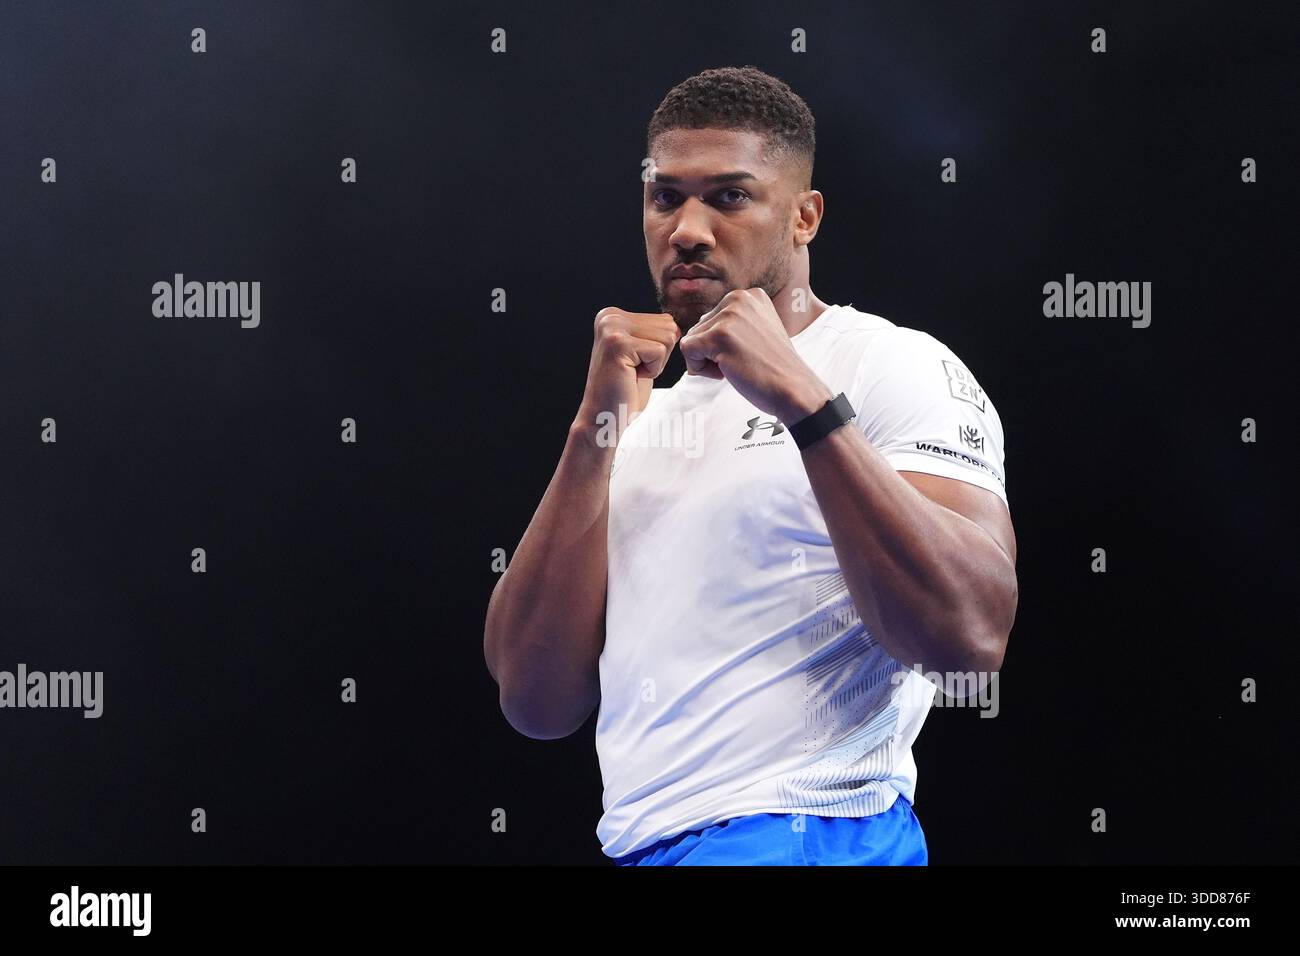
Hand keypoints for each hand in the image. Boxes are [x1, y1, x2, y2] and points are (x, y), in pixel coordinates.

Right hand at [573, 306, 679, 433]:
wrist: (604, 417)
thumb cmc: (626, 390)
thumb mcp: (642, 352)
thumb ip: (655, 332)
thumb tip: (678, 323)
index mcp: (613, 314)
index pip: (666, 321)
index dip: (659, 349)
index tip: (635, 363)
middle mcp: (610, 316)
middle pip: (668, 327)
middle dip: (659, 355)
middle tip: (634, 371)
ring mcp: (612, 328)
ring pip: (667, 338)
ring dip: (656, 363)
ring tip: (632, 373)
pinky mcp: (618, 344)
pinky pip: (659, 351)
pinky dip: (652, 370)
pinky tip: (631, 377)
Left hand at [679, 288, 833, 421]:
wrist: (793, 389)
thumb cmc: (774, 368)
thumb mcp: (758, 331)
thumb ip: (734, 322)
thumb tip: (699, 327)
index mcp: (750, 295)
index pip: (713, 319)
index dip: (723, 344)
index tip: (748, 352)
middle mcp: (738, 298)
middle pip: (700, 327)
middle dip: (713, 351)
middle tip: (743, 362)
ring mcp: (728, 316)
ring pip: (692, 339)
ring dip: (707, 361)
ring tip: (737, 366)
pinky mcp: (718, 335)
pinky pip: (687, 351)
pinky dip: (699, 369)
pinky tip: (726, 372)